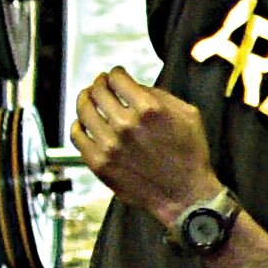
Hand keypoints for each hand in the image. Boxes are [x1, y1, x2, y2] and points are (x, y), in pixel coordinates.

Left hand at [70, 70, 218, 222]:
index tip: (115, 75)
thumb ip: (160, 96)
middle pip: (97, 91)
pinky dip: (78, 126)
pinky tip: (84, 124)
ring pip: (83, 110)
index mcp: (149, 109)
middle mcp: (126, 124)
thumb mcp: (188, 116)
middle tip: (100, 84)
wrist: (186, 194)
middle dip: (99, 83)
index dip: (115, 73)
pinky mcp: (99, 163)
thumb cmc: (190, 155)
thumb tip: (134, 86)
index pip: (117, 78)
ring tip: (88, 99)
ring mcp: (109, 145)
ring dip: (85, 100)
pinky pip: (77, 136)